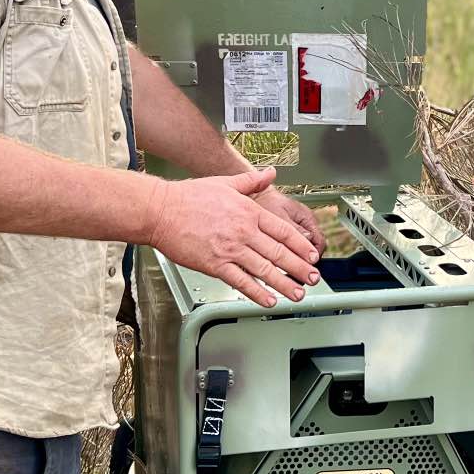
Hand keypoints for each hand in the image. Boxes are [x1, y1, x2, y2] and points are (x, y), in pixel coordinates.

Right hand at [145, 167, 320, 306]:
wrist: (160, 210)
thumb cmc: (189, 197)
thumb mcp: (226, 183)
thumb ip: (252, 181)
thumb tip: (270, 173)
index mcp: (249, 211)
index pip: (284, 231)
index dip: (301, 246)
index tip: (312, 255)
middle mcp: (243, 231)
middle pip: (279, 252)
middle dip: (300, 268)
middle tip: (313, 278)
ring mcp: (230, 249)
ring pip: (265, 269)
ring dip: (285, 283)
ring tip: (298, 293)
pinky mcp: (215, 265)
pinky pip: (241, 281)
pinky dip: (257, 292)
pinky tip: (269, 299)